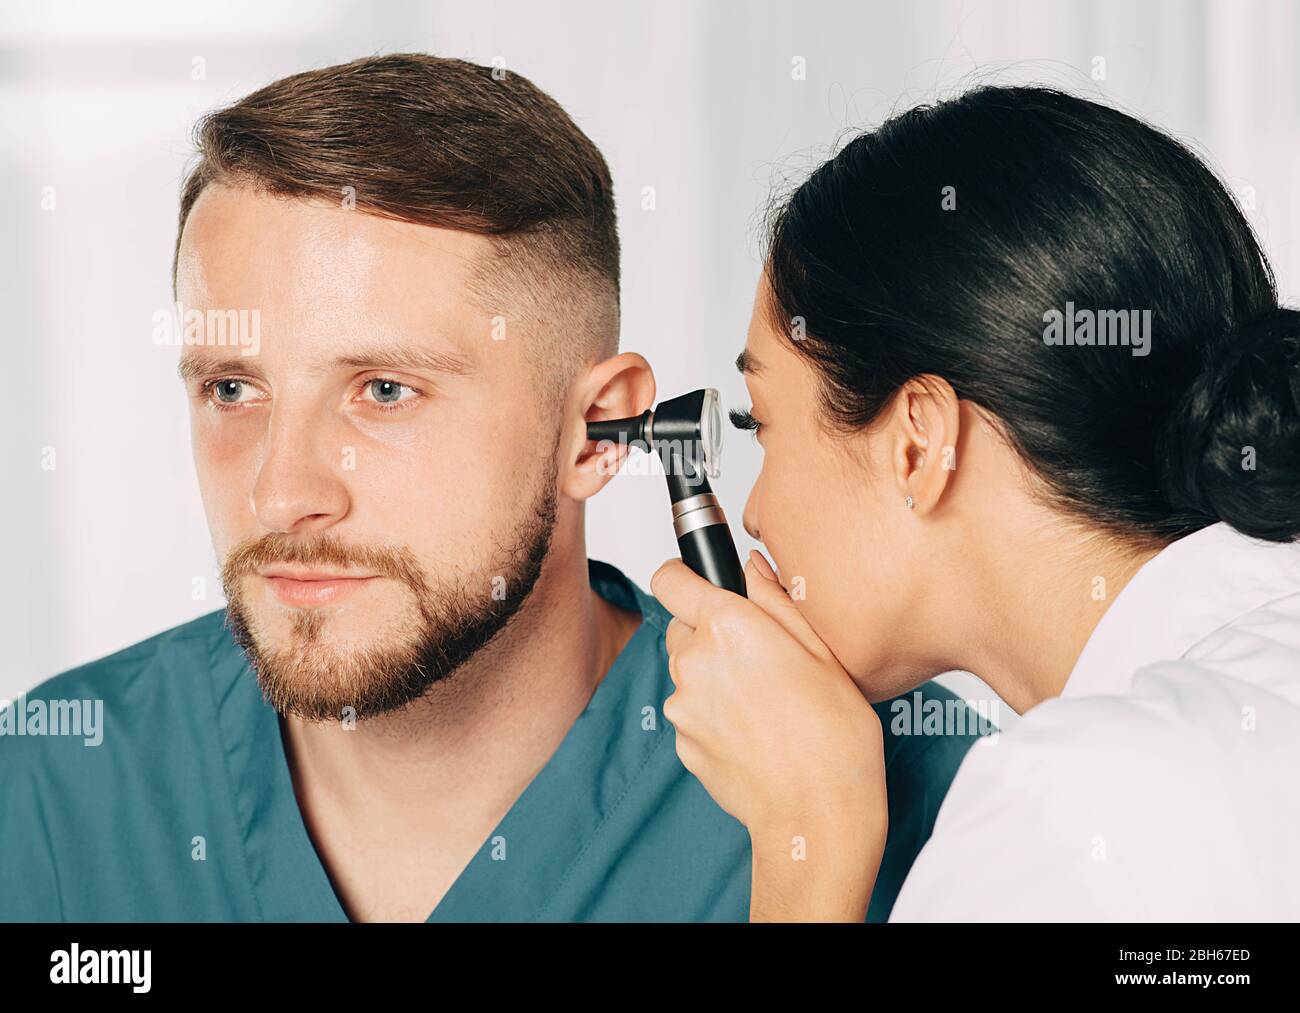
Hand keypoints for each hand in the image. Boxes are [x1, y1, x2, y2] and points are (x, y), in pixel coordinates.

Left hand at [650, 550, 887, 918]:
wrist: (817, 816)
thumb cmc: (834, 738)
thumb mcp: (822, 652)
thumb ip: (776, 600)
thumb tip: (752, 568)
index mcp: (728, 627)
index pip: (671, 579)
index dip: (686, 577)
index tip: (703, 583)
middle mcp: (695, 662)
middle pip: (681, 627)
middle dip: (710, 632)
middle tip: (759, 655)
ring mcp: (684, 706)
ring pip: (688, 671)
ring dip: (713, 675)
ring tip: (765, 700)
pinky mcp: (682, 743)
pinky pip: (692, 711)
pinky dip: (714, 713)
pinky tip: (755, 730)